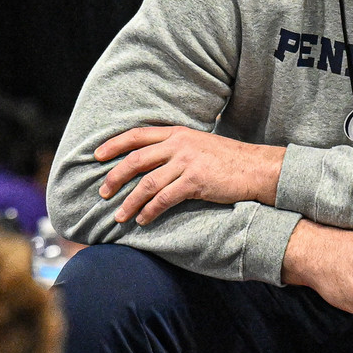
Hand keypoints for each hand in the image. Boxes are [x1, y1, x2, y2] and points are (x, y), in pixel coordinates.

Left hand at [96, 127, 283, 225]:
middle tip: (103, 193)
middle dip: (115, 178)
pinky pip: (165, 199)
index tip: (97, 156)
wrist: (256, 168)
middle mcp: (179, 145)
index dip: (114, 145)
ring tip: (119, 215)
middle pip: (136, 160)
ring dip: (129, 202)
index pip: (137, 135)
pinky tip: (143, 220)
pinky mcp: (195, 182)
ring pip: (147, 184)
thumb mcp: (197, 143)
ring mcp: (187, 163)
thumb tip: (150, 158)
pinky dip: (150, 211)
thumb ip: (174, 147)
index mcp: (176, 133)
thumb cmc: (226, 159)